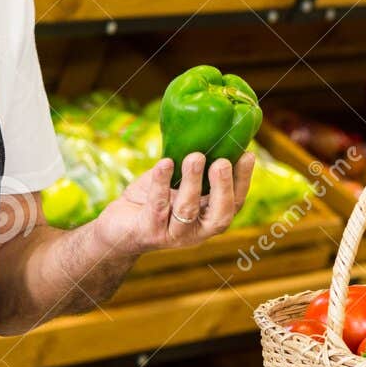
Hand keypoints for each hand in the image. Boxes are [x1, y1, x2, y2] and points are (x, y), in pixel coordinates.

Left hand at [91, 152, 254, 256]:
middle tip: (223, 161)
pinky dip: (161, 182)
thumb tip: (211, 131)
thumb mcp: (176, 183)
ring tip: (195, 156)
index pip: (234, 204)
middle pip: (219, 216)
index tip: (248, 154)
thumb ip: (194, 169)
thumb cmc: (151, 200)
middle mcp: (196, 232)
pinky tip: (165, 163)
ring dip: (192, 181)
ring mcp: (173, 235)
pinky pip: (157, 206)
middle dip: (223, 188)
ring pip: (187, 210)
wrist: (117, 227)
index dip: (243, 181)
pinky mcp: (148, 232)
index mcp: (207, 218)